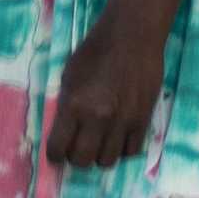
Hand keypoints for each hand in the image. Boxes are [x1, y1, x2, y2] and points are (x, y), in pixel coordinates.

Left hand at [45, 11, 164, 168]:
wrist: (132, 36)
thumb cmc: (95, 50)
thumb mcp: (69, 75)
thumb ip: (66, 106)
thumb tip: (64, 131)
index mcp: (74, 105)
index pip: (59, 148)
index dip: (55, 154)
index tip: (57, 152)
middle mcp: (98, 119)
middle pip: (83, 161)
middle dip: (76, 158)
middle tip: (78, 147)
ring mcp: (123, 122)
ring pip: (107, 161)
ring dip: (99, 155)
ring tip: (99, 142)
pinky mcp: (143, 120)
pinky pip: (131, 152)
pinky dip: (122, 149)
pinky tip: (118, 137)